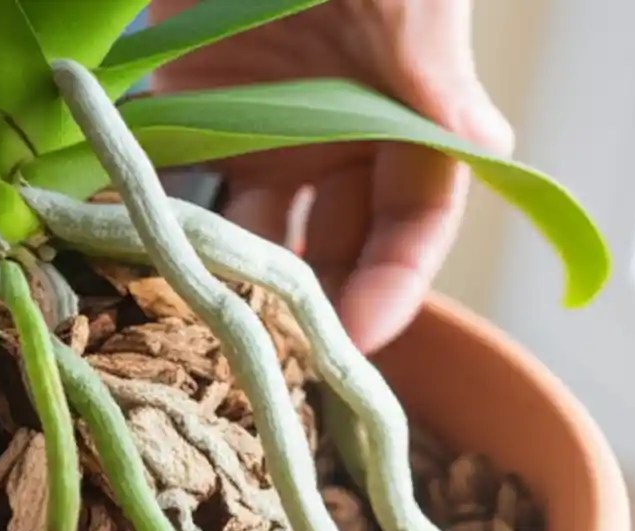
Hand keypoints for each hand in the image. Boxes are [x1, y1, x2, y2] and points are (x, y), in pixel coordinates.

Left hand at [151, 0, 512, 352]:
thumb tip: (484, 146)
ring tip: (216, 331)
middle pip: (342, 249)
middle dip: (320, 308)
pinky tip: (150, 267)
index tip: (359, 340)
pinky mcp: (204, 127)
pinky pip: (192, 197)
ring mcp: (272, 140)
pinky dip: (174, 232)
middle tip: (282, 363)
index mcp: (405, 122)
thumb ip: (430, 64)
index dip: (396, 286)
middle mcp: (343, 144)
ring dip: (246, 286)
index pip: (415, 226)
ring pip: (266, 239)